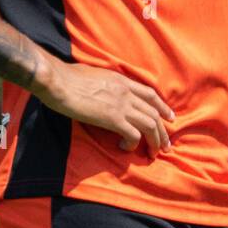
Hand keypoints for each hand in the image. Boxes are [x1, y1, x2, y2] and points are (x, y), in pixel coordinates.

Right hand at [32, 58, 173, 156]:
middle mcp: (126, 92)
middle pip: (154, 113)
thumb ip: (105, 84)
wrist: (58, 81)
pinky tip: (124, 147)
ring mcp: (121, 105)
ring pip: (150, 125)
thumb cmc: (68, 77)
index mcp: (122, 81)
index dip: (163, 107)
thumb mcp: (95, 74)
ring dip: (155, 141)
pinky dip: (133, 143)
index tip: (170, 118)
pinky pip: (133, 134)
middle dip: (163, 131)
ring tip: (154, 152)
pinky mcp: (112, 119)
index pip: (150, 95)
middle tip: (166, 145)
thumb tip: (103, 91)